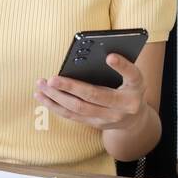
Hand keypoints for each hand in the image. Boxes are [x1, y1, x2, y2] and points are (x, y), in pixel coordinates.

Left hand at [33, 53, 149, 130]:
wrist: (135, 120)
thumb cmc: (130, 89)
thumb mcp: (132, 77)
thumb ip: (119, 67)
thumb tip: (95, 54)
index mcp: (136, 87)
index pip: (132, 75)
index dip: (122, 66)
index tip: (110, 57)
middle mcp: (125, 105)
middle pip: (95, 96)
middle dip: (71, 87)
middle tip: (52, 79)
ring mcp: (109, 117)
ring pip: (79, 108)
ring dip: (56, 97)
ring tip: (41, 85)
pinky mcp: (96, 124)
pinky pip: (72, 115)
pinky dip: (55, 106)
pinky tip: (42, 97)